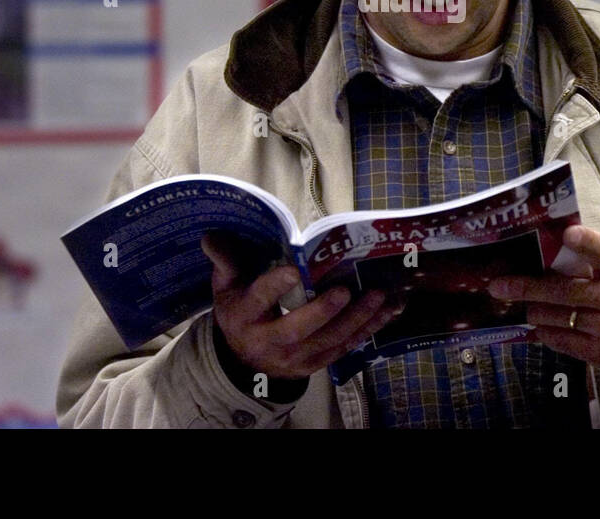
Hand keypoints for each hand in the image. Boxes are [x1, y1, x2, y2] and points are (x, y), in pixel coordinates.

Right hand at [201, 232, 402, 380]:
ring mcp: (296, 357)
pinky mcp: (317, 364)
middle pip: (296, 330)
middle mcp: (269, 341)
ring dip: (356, 319)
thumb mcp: (225, 287)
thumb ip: (226, 261)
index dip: (275, 286)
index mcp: (244, 316)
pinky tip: (388, 311)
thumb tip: (211, 235)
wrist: (245, 360)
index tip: (293, 269)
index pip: (258, 300)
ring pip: (328, 341)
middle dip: (322, 311)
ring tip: (378, 295)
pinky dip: (368, 330)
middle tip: (345, 289)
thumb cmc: (240, 311)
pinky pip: (345, 348)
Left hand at [486, 225, 599, 374]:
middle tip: (498, 286)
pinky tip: (537, 324)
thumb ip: (598, 256)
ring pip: (553, 316)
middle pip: (563, 290)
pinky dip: (542, 330)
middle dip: (524, 287)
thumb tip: (553, 243)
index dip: (586, 243)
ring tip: (526, 305)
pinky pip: (557, 339)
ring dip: (532, 310)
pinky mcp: (598, 353)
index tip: (567, 234)